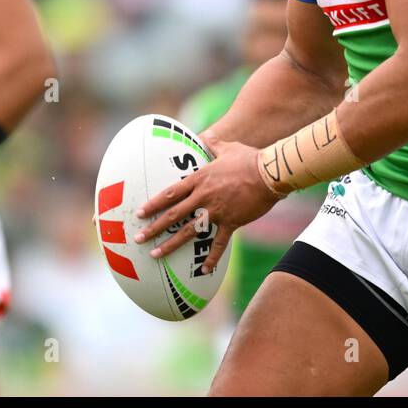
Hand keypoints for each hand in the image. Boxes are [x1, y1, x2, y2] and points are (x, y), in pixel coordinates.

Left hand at [134, 138, 280, 273]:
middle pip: (173, 214)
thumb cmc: (249, 158)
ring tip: (155, 254)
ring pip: (188, 231)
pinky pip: (219, 244)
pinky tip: (204, 271)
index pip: (171, 194)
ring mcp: (216, 211)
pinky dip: (211, 259)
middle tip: (138, 238)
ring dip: (170, 244)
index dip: (154, 204)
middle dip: (154, 227)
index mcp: (200, 179)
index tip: (140, 213)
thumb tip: (208, 136)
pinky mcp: (231, 222)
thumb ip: (215, 144)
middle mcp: (203, 196)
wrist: (269, 173)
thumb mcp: (228, 147)